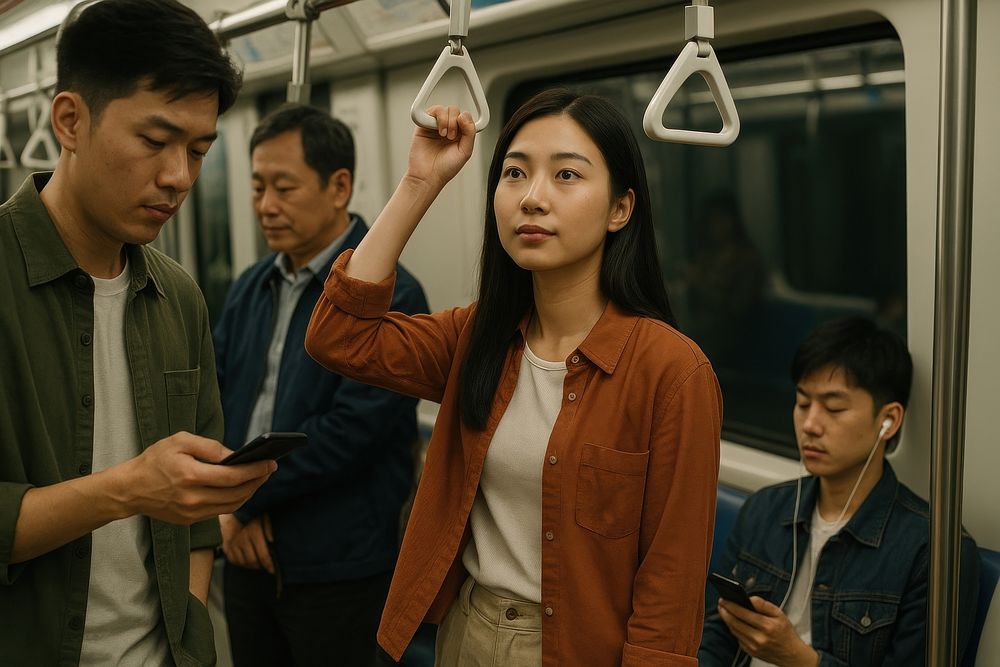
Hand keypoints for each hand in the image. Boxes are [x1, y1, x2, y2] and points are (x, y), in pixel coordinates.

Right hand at [110, 431, 275, 524]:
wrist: (129, 489)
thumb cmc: (154, 460)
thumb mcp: (180, 441)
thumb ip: (210, 447)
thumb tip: (235, 455)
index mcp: (191, 476)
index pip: (233, 476)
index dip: (256, 470)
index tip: (270, 463)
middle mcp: (193, 498)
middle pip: (237, 493)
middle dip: (258, 481)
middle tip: (270, 469)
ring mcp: (192, 513)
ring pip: (232, 505)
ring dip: (249, 492)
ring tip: (259, 478)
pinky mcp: (190, 520)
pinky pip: (220, 511)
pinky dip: (235, 500)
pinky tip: (241, 488)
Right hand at [220, 513, 274, 572]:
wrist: (232, 508)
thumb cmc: (251, 512)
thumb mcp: (264, 515)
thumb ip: (269, 527)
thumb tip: (272, 541)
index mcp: (253, 531)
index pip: (263, 555)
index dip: (269, 564)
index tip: (273, 570)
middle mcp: (241, 539)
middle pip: (253, 561)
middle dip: (262, 566)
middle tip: (268, 566)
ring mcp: (232, 544)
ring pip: (243, 562)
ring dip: (252, 565)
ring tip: (259, 563)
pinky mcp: (226, 546)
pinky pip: (234, 560)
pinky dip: (242, 563)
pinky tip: (248, 560)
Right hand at [405, 105, 476, 190]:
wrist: (428, 175)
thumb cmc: (445, 168)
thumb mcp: (465, 151)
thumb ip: (470, 132)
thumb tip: (464, 115)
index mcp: (460, 134)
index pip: (465, 116)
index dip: (465, 121)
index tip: (462, 132)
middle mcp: (448, 128)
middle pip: (454, 110)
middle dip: (454, 122)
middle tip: (450, 137)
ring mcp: (435, 126)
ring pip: (443, 109)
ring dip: (446, 120)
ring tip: (443, 135)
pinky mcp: (423, 125)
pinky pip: (430, 111)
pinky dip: (435, 118)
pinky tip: (436, 131)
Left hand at [718, 597, 819, 666]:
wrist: (792, 654)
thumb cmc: (786, 633)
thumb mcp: (780, 614)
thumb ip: (764, 604)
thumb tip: (749, 598)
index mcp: (767, 626)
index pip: (743, 613)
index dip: (730, 605)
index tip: (724, 599)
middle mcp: (759, 638)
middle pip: (734, 622)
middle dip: (725, 611)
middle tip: (721, 603)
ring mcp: (753, 647)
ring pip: (734, 630)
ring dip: (727, 620)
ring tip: (725, 610)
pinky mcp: (750, 652)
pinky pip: (738, 638)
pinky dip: (734, 629)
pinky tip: (734, 622)